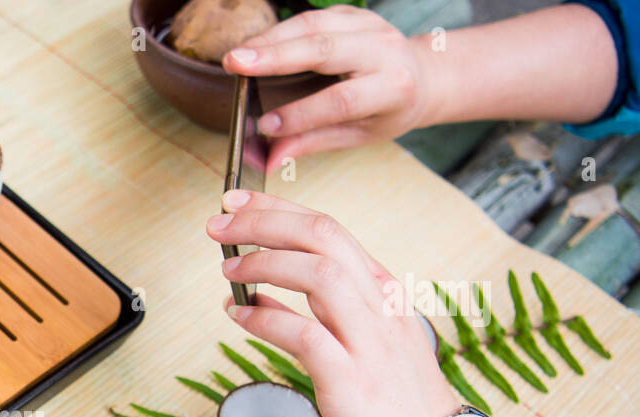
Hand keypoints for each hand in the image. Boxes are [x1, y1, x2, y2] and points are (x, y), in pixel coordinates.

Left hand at [205, 190, 457, 416]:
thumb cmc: (396, 400)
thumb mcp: (367, 342)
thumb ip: (323, 313)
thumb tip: (262, 294)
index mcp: (382, 291)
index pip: (329, 229)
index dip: (278, 209)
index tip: (235, 200)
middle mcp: (379, 307)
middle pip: (322, 238)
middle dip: (264, 222)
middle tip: (217, 224)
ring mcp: (369, 342)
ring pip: (318, 274)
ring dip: (264, 263)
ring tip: (228, 269)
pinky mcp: (352, 381)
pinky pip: (305, 336)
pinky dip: (266, 319)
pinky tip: (239, 315)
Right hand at [222, 6, 436, 171]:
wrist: (422, 76)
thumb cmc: (388, 111)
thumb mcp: (359, 135)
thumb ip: (314, 142)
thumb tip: (269, 159)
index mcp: (394, 88)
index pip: (342, 100)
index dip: (302, 114)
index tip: (265, 126)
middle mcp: (384, 50)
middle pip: (324, 49)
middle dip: (276, 57)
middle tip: (236, 65)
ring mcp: (368, 25)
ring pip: (312, 26)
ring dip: (269, 40)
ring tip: (236, 57)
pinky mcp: (350, 13)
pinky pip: (308, 19)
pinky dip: (277, 32)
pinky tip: (254, 47)